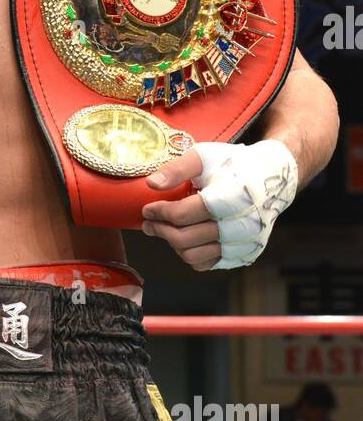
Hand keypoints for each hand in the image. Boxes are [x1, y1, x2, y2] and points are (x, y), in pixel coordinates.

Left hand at [141, 140, 297, 270]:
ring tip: (165, 229)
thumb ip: (177, 169)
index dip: (159, 213)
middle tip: (148, 222)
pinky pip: (206, 264)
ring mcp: (243, 244)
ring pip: (192, 256)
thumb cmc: (234, 165)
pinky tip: (186, 236)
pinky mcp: (244, 254)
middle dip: (160, 230)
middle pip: (184, 239)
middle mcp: (239, 226)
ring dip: (173, 243)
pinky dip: (191, 253)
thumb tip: (151, 184)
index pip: (182, 215)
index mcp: (230, 199)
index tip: (146, 209)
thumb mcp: (205, 156)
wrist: (273, 178)